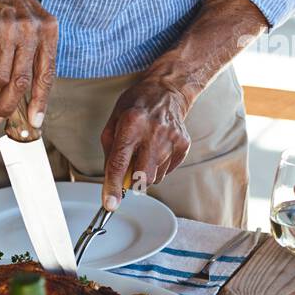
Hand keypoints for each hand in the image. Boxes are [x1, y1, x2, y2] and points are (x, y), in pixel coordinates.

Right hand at [0, 0, 58, 125]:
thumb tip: (25, 96)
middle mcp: (32, 29)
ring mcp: (9, 26)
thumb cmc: (7, 3)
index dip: (40, 102)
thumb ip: (32, 55)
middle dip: (8, 105)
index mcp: (48, 32)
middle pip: (21, 81)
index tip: (34, 122)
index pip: (47, 75)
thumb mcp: (32, 24)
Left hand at [99, 77, 190, 210]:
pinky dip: (159, 166)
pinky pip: (167, 171)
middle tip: (130, 166)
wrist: (168, 90)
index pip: (120, 163)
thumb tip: (113, 180)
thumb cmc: (137, 104)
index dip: (113, 187)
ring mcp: (172, 139)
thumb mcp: (114, 120)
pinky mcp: (184, 144)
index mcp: (131, 123)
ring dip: (146, 171)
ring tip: (146, 149)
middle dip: (133, 180)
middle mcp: (154, 132)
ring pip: (155, 177)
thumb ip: (111, 151)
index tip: (110, 204)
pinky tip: (157, 148)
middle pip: (143, 177)